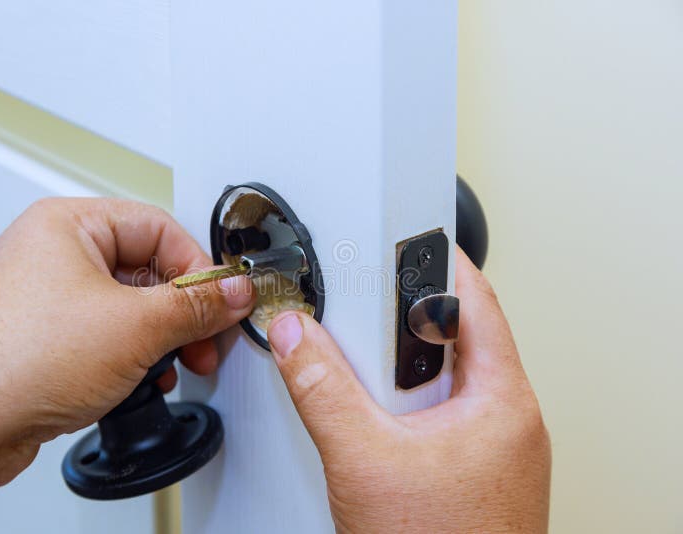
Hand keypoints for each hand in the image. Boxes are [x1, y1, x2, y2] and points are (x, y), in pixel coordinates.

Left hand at [0, 198, 254, 532]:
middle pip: (148, 270)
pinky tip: (144, 381)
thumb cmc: (14, 360)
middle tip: (208, 339)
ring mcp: (50, 300)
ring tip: (177, 364)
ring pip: (130, 309)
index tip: (225, 301)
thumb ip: (196, 306)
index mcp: (71, 225)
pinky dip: (135, 358)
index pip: (161, 229)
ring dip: (163, 340)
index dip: (200, 267)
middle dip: (184, 312)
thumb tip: (233, 293)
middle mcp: (57, 256)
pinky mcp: (49, 341)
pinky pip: (109, 338)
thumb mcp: (135, 326)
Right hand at [267, 249, 550, 532]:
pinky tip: (378, 421)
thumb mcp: (363, 458)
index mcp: (502, 399)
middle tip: (369, 307)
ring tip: (365, 367)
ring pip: (448, 378)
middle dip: (410, 318)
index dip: (440, 261)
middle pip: (461, 336)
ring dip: (406, 367)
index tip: (408, 239)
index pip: (476, 300)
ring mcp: (495, 447)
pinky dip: (409, 404)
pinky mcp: (476, 470)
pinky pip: (443, 414)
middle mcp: (508, 419)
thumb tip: (294, 335)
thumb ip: (321, 387)